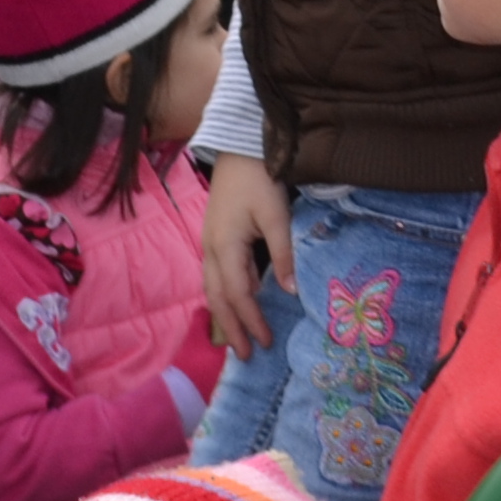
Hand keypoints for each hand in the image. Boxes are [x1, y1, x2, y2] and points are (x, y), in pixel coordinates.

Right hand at [202, 154, 294, 358]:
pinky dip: (224, 295)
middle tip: (244, 355)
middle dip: (230, 327)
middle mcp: (211, 248)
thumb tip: (291, 292)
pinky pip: (215, 275)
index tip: (265, 343)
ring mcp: (209, 242)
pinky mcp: (214, 236)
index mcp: (225, 246)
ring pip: (212, 288)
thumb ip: (284, 254)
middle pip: (217, 297)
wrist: (239, 145)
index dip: (251, 321)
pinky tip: (236, 302)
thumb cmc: (259, 178)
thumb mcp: (277, 215)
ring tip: (236, 337)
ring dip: (225, 314)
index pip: (238, 294)